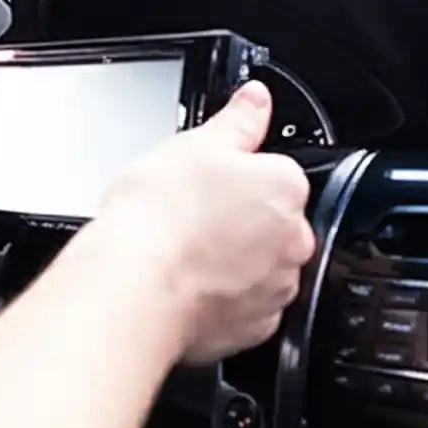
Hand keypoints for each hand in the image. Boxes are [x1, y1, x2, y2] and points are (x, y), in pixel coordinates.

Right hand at [85, 81, 315, 363]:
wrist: (135, 285)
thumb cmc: (160, 217)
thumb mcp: (196, 144)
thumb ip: (239, 121)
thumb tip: (257, 99)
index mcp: (285, 187)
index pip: (276, 172)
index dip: (238, 175)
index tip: (210, 183)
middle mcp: (292, 241)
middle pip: (273, 222)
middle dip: (241, 220)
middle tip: (193, 216)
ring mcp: (275, 287)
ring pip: (262, 266)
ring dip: (235, 260)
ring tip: (187, 252)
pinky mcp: (253, 328)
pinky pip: (246, 307)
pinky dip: (224, 298)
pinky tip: (189, 283)